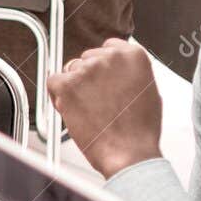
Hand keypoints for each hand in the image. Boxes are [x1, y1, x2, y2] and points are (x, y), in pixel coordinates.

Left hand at [45, 38, 161, 179]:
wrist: (128, 152)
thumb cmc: (139, 130)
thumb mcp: (147, 91)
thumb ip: (129, 74)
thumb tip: (116, 72)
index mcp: (133, 55)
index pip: (108, 48)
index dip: (103, 67)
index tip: (102, 79)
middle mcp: (110, 57)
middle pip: (87, 59)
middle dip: (88, 78)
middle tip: (95, 101)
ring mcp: (87, 69)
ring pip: (70, 71)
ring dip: (74, 88)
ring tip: (88, 111)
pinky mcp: (67, 84)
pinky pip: (53, 82)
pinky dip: (57, 96)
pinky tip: (71, 109)